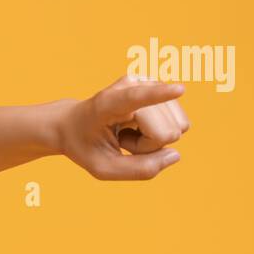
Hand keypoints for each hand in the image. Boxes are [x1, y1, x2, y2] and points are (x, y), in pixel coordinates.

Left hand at [56, 75, 190, 179]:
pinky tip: (136, 126)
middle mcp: (132, 85)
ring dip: (152, 140)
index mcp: (107, 103)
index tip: (179, 90)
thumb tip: (174, 155)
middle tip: (120, 138)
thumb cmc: (84, 145)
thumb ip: (137, 169)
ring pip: (176, 129)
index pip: (136, 98)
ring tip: (126, 131)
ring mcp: (149, 83)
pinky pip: (179, 123)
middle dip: (146, 146)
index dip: (158, 95)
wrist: (73, 122)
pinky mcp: (161, 87)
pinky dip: (158, 133)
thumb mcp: (102, 169)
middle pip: (165, 133)